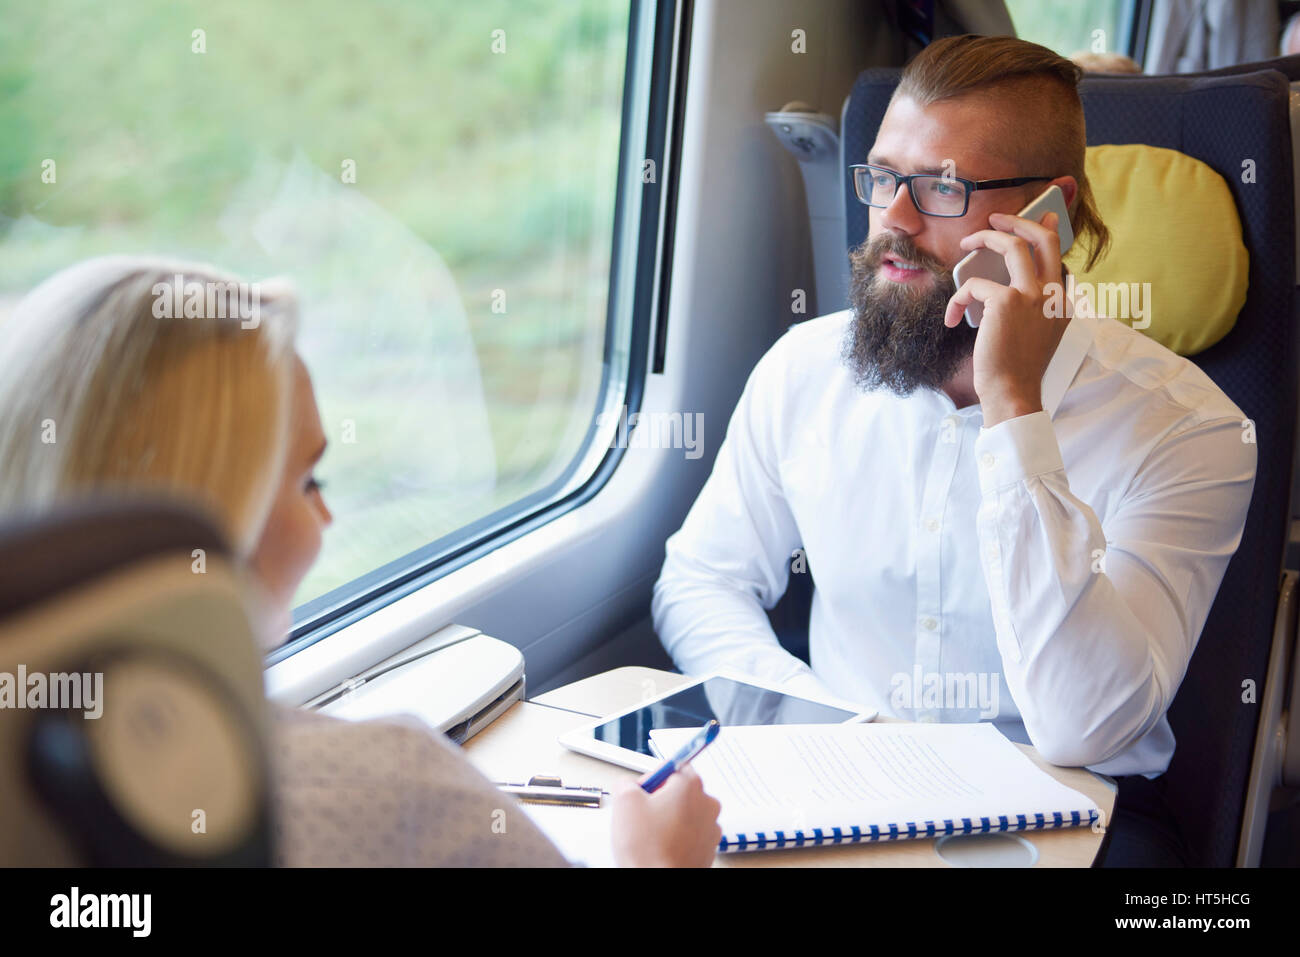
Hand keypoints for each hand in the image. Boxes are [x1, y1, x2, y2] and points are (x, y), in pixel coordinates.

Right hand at [609, 766, 722, 866]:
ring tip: (650, 836)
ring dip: (668, 820)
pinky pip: (690, 834)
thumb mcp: (624, 801)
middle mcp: (707, 804)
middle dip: (660, 800)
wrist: (657, 882)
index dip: (652, 778)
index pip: (672, 767)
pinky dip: (677, 838)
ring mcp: (710, 828)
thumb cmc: (647, 848)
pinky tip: (661, 848)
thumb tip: (628, 785)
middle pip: (680, 790)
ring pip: (685, 813)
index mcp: (690, 785)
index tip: (643, 792)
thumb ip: (626, 782)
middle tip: (642, 816)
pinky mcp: (708, 849)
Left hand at [942, 210, 1069, 426]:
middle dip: (1019, 221)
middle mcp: (1053, 294)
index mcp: (1062, 302)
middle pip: (1043, 238)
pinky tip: (951, 317)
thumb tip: (1013, 285)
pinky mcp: (1006, 301)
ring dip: (985, 238)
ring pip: (1011, 246)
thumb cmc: (1016, 368)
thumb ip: (1033, 307)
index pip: (1057, 256)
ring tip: (966, 244)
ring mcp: (1033, 295)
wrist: (1012, 392)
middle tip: (997, 219)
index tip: (1041, 218)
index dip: (1046, 233)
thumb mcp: (1034, 334)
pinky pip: (974, 285)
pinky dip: (958, 298)